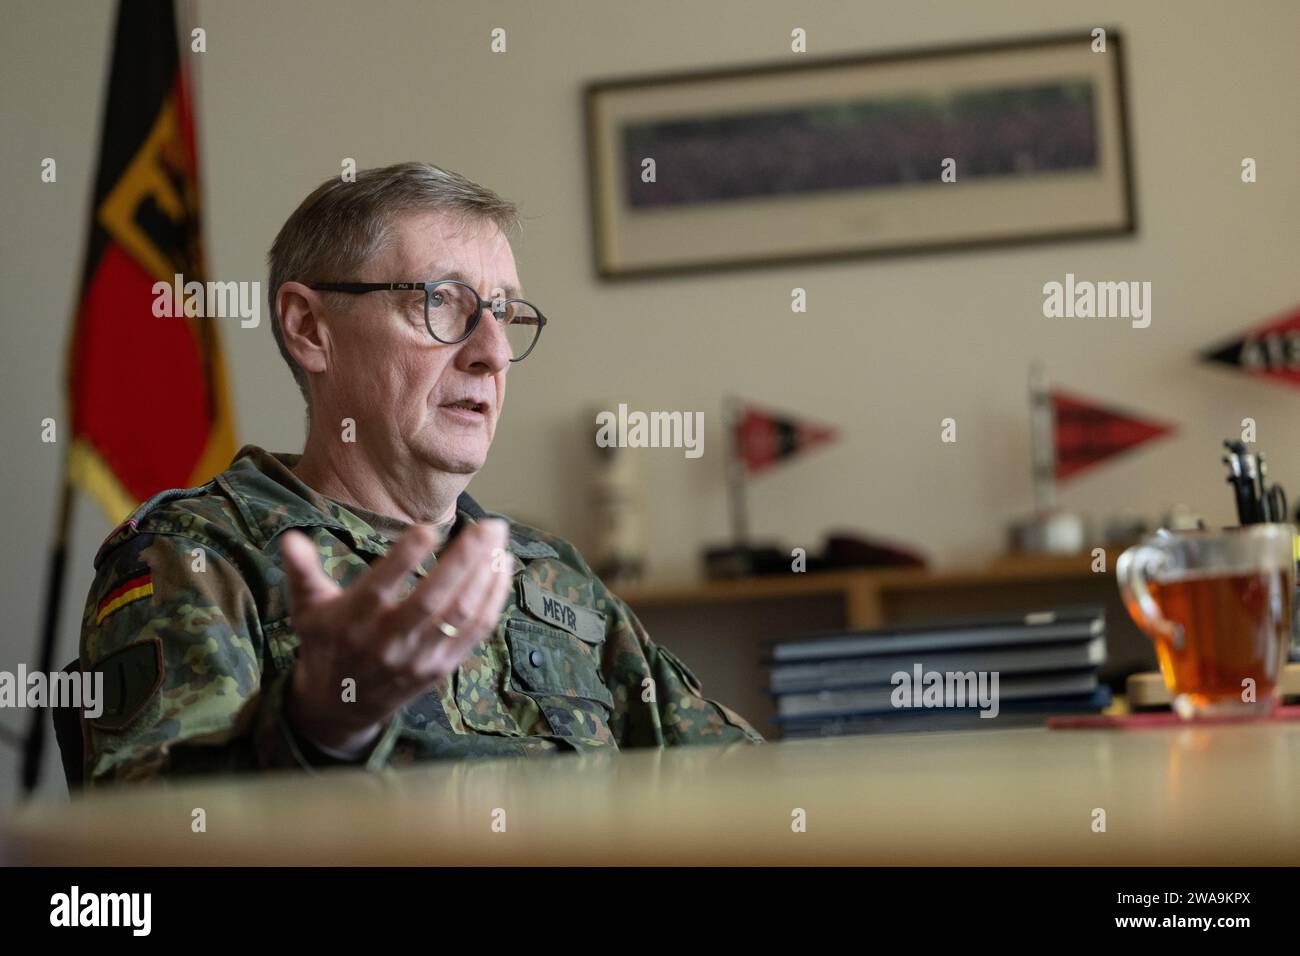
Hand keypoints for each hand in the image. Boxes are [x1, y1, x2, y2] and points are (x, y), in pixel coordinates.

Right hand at [278, 518, 512, 754]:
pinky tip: (502, 569)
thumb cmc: (326, 643)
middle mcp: (388, 641)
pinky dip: (492, 600)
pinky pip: (475, 633)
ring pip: (459, 615)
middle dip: (464, 560)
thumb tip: (290, 539)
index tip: (429, 528)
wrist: (341, 706)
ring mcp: (419, 657)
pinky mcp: (441, 667)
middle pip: (432, 600)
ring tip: (498, 538)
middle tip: (488, 525)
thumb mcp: (305, 609)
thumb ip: (301, 572)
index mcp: (353, 621)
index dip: (405, 559)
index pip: (381, 587)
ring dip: (485, 575)